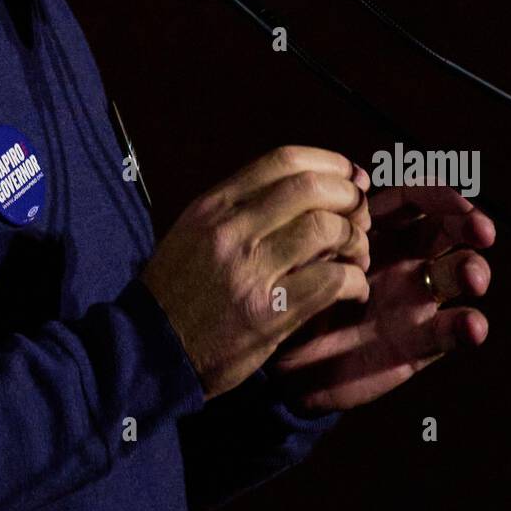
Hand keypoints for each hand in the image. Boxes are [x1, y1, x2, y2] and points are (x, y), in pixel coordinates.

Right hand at [140, 146, 372, 399]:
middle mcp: (231, 229)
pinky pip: (331, 281)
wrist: (148, 349)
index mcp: (214, 205)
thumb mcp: (195, 231)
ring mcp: (249, 270)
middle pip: (311, 189)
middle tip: (362, 215)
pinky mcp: (268, 313)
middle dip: (350, 197)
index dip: (330, 162)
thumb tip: (306, 191)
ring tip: (358, 255)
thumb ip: (241, 209)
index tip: (352, 175)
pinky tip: (355, 289)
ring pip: (327, 229)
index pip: (282, 161)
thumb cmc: (178, 289)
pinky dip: (355, 280)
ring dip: (356, 239)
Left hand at [268, 184, 494, 414]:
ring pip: (458, 273)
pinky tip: (471, 326)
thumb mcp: (300, 260)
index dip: (434, 192)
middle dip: (468, 223)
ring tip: (470, 276)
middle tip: (480, 229)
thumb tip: (338, 211)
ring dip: (472, 268)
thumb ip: (321, 236)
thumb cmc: (290, 298)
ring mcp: (415, 300)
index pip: (413, 198)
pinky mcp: (420, 342)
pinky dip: (468, 326)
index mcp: (374, 231)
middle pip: (447, 230)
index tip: (447, 197)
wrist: (285, 365)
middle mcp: (402, 259)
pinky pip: (450, 331)